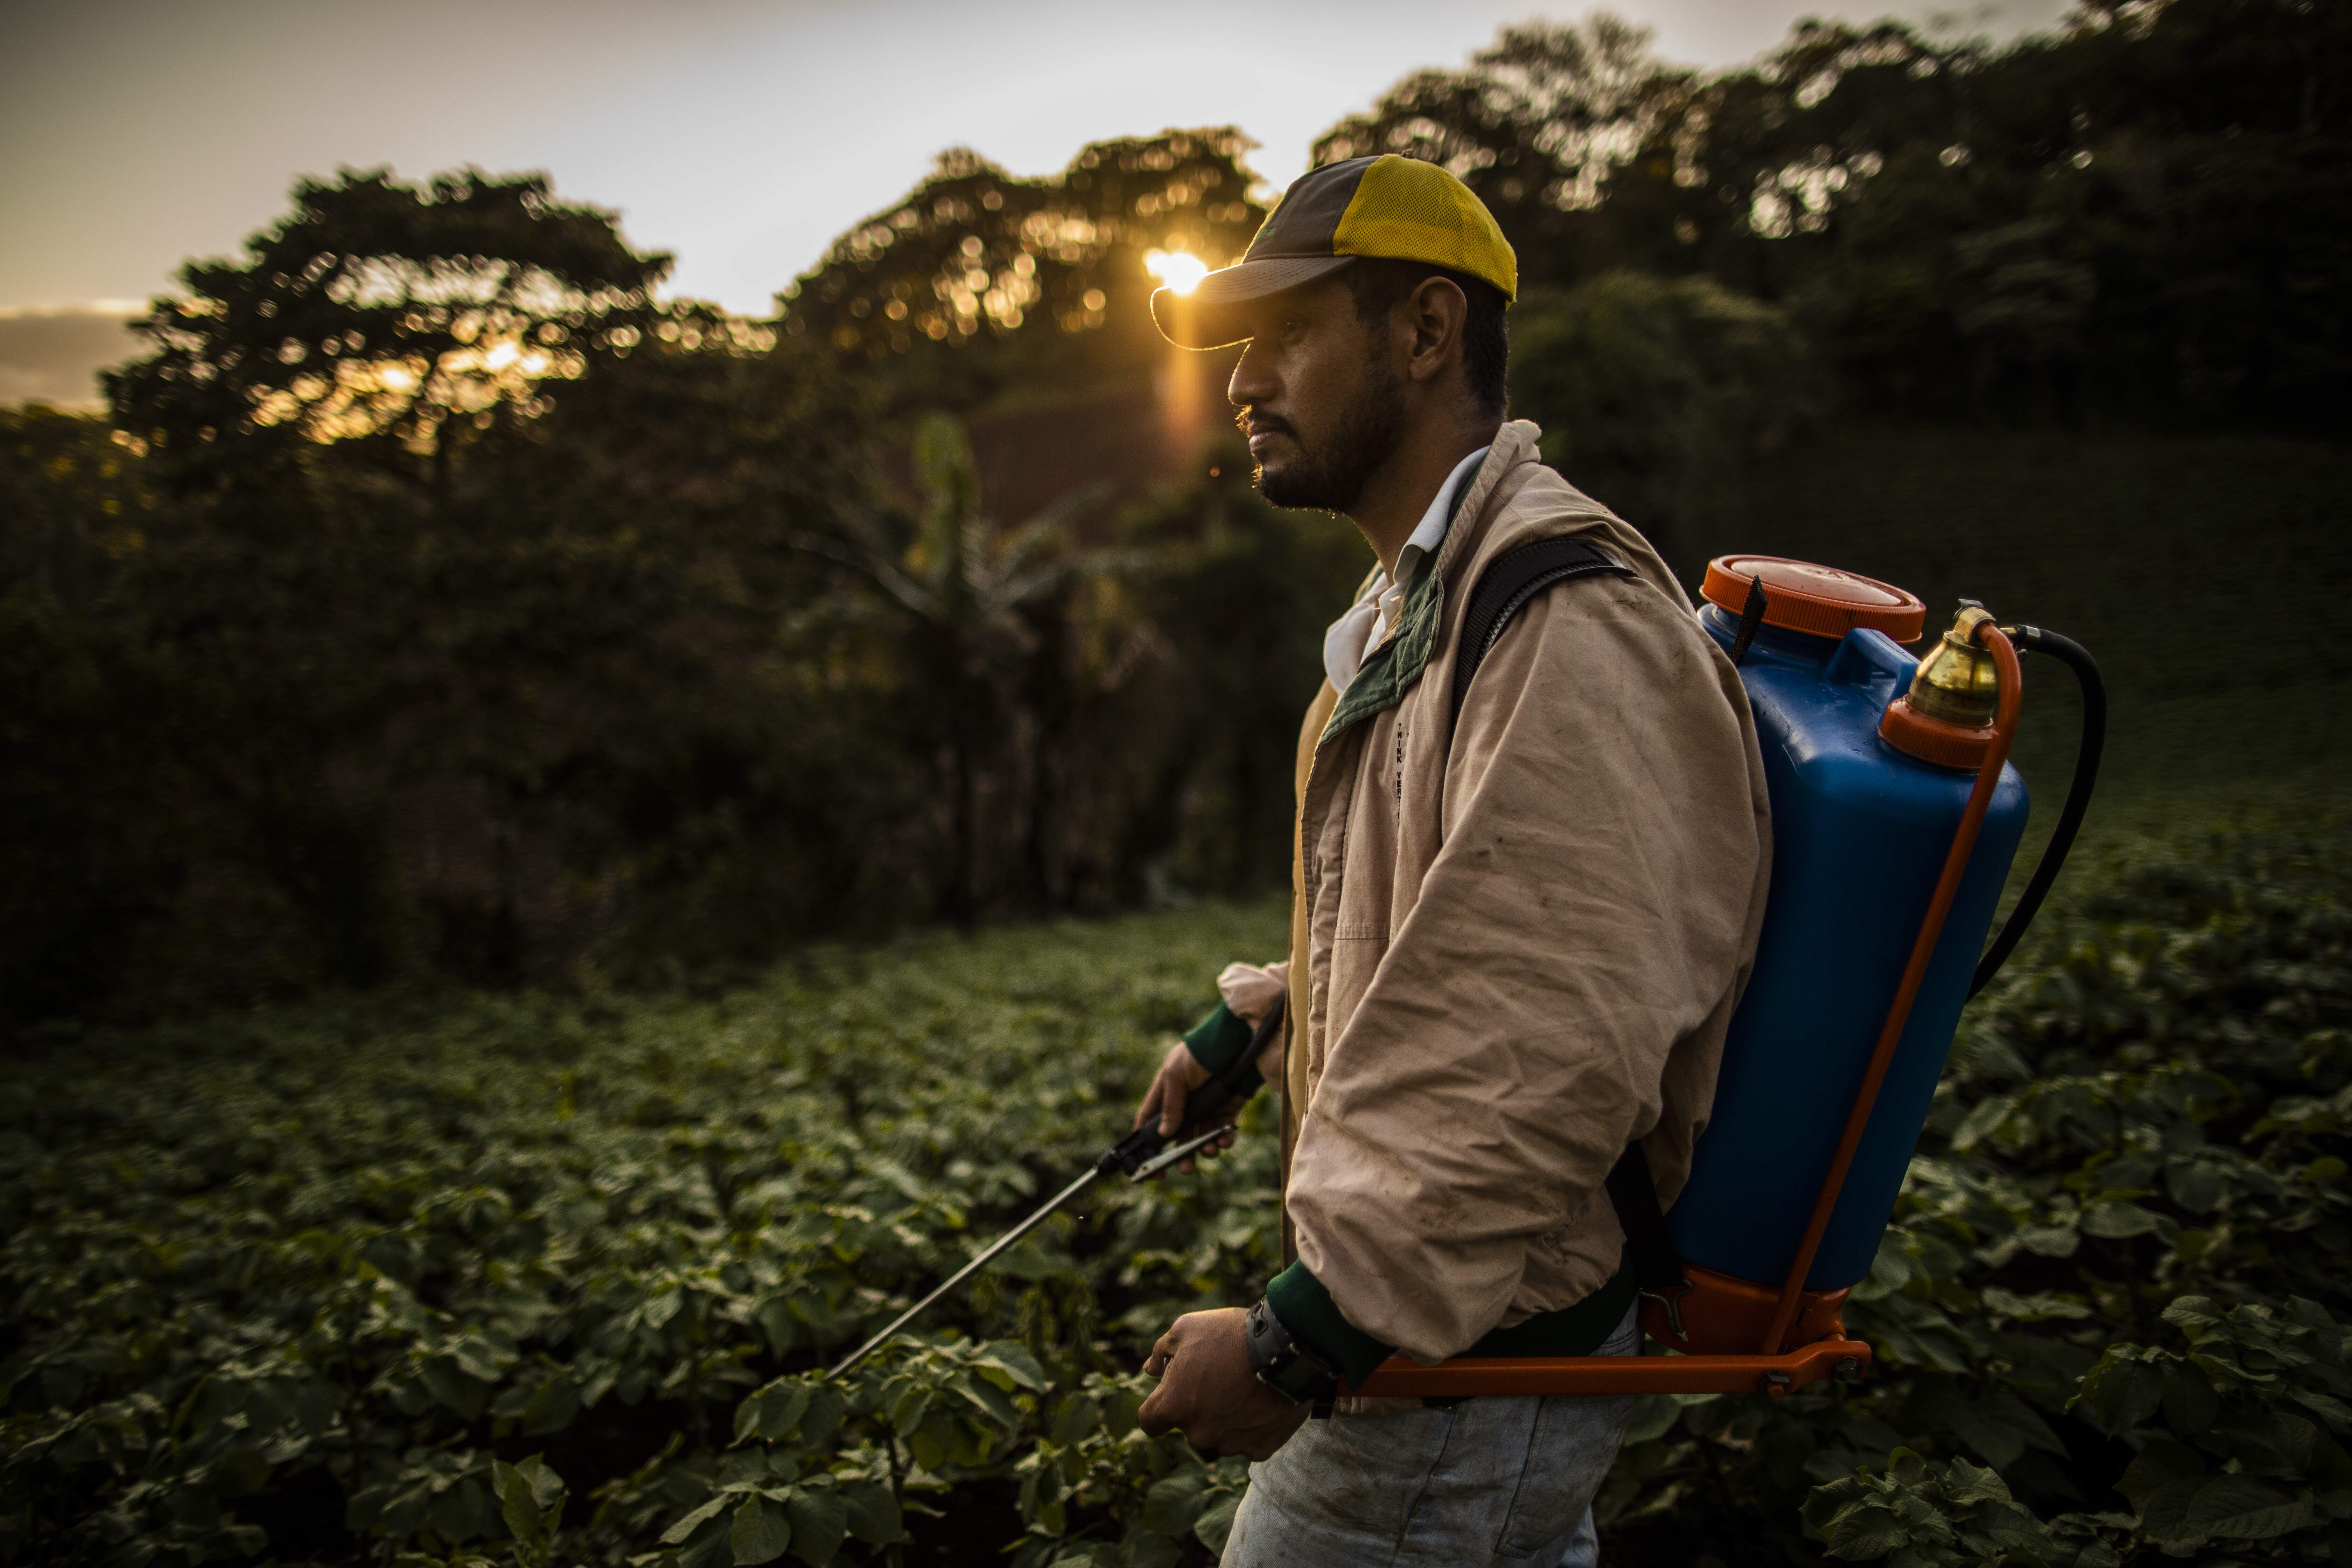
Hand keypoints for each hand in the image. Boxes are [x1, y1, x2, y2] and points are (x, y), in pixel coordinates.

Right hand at [1131, 1041, 1229, 1174]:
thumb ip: (1170, 1106)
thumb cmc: (1200, 1054)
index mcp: (1166, 1092)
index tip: (1147, 1166)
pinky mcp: (1227, 1110)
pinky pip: (1222, 1132)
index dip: (1146, 1143)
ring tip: (1208, 1150)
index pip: (1150, 1121)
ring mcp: (1206, 1108)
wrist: (1236, 1044)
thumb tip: (1164, 1134)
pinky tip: (1224, 1140)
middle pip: (1177, 1137)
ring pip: (1201, 1138)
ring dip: (1203, 1149)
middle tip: (1184, 1168)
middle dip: (1180, 1155)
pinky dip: (1223, 1140)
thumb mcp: (1176, 1075)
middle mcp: (1184, 1103)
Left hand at [1138, 1308, 1309, 1460]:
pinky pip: (1249, 1443)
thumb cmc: (1230, 1335)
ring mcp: (1229, 1444)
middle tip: (1219, 1381)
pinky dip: (1253, 1428)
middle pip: (1189, 1428)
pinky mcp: (1259, 1449)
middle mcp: (1197, 1433)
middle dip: (1198, 1409)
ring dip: (1225, 1421)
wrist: (1285, 1348)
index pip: (1150, 1421)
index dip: (1159, 1406)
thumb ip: (1161, 1351)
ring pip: (1219, 1438)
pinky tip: (1262, 1404)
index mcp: (1173, 1406)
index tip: (1173, 1393)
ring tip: (1243, 1391)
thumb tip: (1150, 1369)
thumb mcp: (1187, 1327)